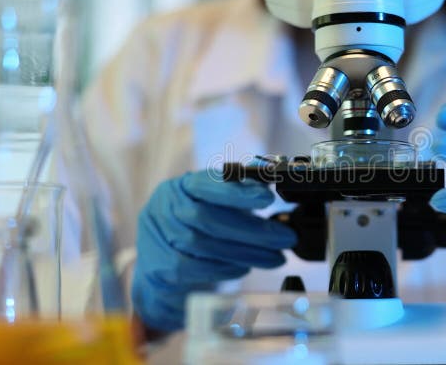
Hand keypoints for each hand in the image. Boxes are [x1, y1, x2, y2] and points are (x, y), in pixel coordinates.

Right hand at [132, 171, 295, 331]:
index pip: (208, 184)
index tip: (268, 198)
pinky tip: (245, 268)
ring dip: (247, 253)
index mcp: (180, 187)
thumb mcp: (212, 202)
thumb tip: (268, 177)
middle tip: (285, 237)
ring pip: (206, 246)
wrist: (159, 262)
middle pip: (209, 218)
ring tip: (275, 257)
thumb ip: (238, 189)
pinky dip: (225, 268)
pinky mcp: (161, 266)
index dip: (238, 192)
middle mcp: (165, 209)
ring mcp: (160, 238)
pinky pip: (197, 268)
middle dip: (253, 230)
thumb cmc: (194, 225)